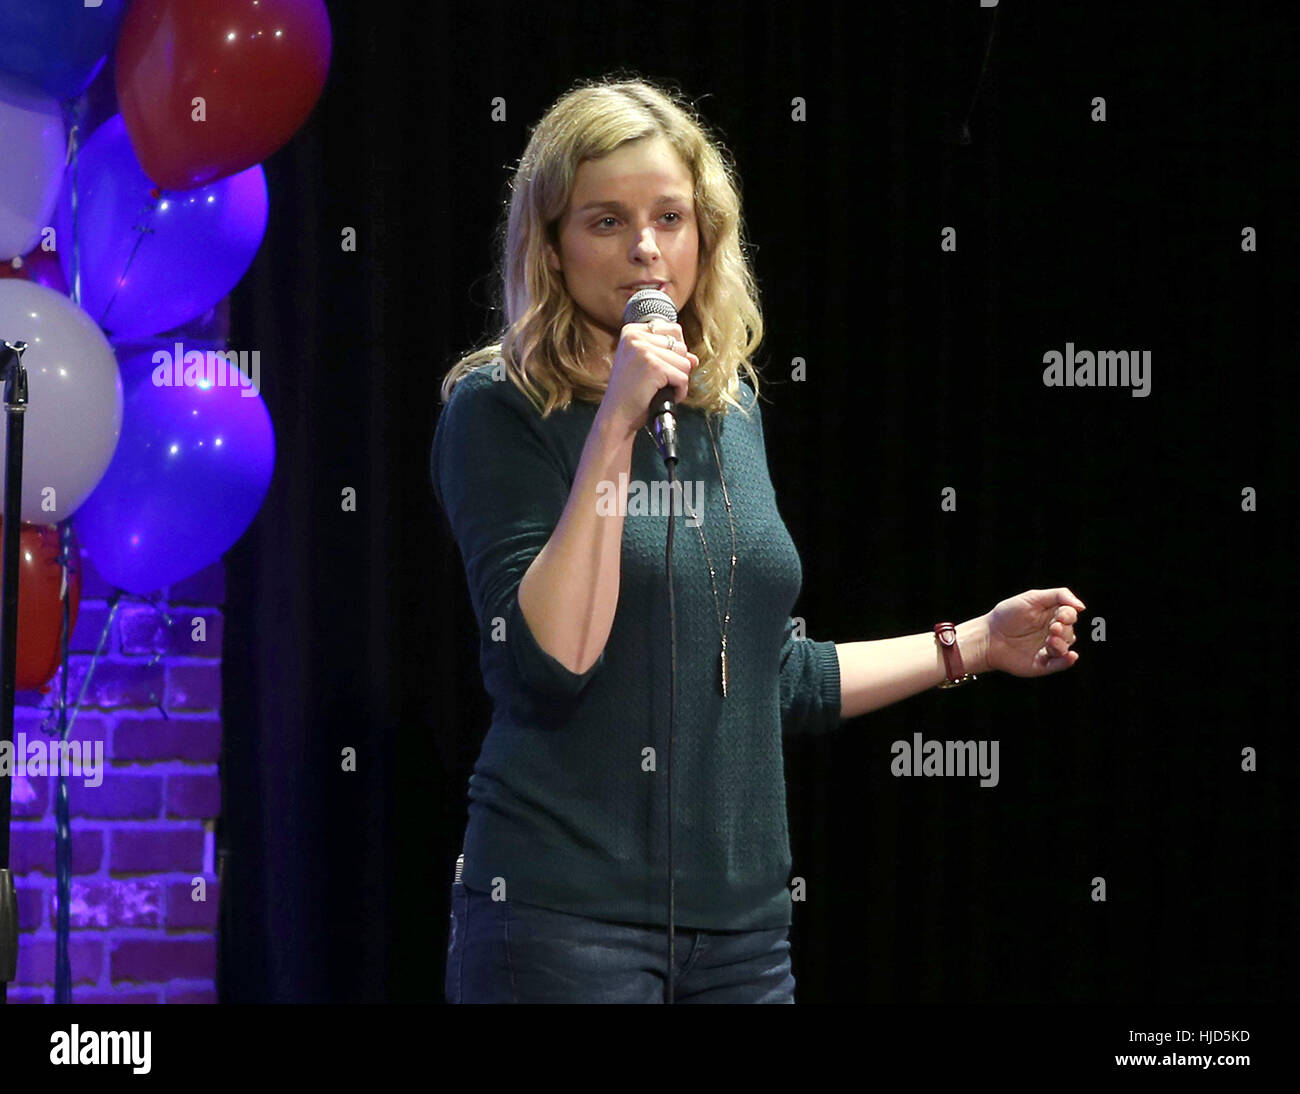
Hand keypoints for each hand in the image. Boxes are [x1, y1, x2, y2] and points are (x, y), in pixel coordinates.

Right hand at [595, 319, 697, 441]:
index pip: (673, 330)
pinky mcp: (654, 367)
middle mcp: (635, 336)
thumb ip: (670, 357)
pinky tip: (662, 396)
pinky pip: (683, 377)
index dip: (674, 352)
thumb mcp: (648, 368)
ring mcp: (644, 350)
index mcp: (632, 331)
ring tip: (659, 389)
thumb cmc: (630, 394)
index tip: (659, 367)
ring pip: (685, 362)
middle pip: (681, 346)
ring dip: (677, 380)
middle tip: (657, 382)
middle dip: (676, 367)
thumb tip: (693, 358)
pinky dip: (679, 392)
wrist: (616, 416)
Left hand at [984, 587, 1085, 677]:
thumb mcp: (1032, 598)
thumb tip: (1082, 606)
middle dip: (1064, 630)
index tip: (1061, 615)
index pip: (1070, 615)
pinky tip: (1070, 656)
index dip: (1069, 615)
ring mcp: (1047, 649)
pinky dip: (1067, 661)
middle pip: (1070, 631)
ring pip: (1066, 648)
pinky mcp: (1042, 664)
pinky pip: (1060, 664)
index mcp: (1051, 616)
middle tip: (1052, 628)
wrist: (987, 637)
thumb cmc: (1007, 615)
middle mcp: (1051, 633)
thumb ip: (1058, 596)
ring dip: (1062, 644)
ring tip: (1050, 640)